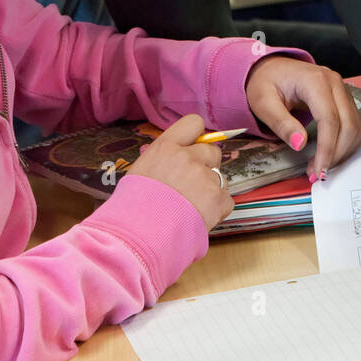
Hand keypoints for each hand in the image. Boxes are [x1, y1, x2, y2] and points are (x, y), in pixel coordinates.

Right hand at [125, 114, 233, 232]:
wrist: (138, 236)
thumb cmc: (133, 208)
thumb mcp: (140, 172)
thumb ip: (161, 159)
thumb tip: (173, 155)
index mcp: (166, 147)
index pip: (193, 123)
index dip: (197, 137)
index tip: (194, 149)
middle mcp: (188, 156)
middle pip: (213, 151)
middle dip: (207, 166)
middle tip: (192, 186)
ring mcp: (204, 176)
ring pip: (221, 177)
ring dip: (212, 189)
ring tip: (193, 207)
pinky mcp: (217, 198)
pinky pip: (226, 200)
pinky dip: (218, 210)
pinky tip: (200, 218)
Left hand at [245, 56, 360, 178]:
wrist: (270, 68)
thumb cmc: (266, 81)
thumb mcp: (263, 103)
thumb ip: (281, 123)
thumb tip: (300, 144)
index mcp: (315, 80)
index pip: (329, 120)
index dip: (326, 148)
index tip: (317, 170)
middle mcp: (334, 83)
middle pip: (348, 125)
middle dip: (335, 154)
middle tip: (317, 173)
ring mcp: (341, 90)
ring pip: (355, 127)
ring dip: (342, 152)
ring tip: (320, 166)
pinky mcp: (343, 99)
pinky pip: (352, 125)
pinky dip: (344, 144)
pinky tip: (329, 154)